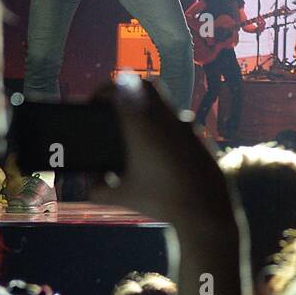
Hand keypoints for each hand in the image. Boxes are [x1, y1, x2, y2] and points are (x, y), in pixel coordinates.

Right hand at [88, 82, 234, 227]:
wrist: (205, 209)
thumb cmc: (161, 200)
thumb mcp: (123, 197)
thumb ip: (99, 189)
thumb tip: (90, 183)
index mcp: (142, 126)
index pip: (120, 90)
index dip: (104, 90)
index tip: (95, 99)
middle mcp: (165, 118)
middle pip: (145, 85)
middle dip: (128, 88)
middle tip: (115, 103)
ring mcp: (186, 124)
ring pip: (164, 101)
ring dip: (147, 105)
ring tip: (135, 123)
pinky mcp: (199, 135)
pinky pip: (179, 119)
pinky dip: (165, 123)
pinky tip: (159, 142)